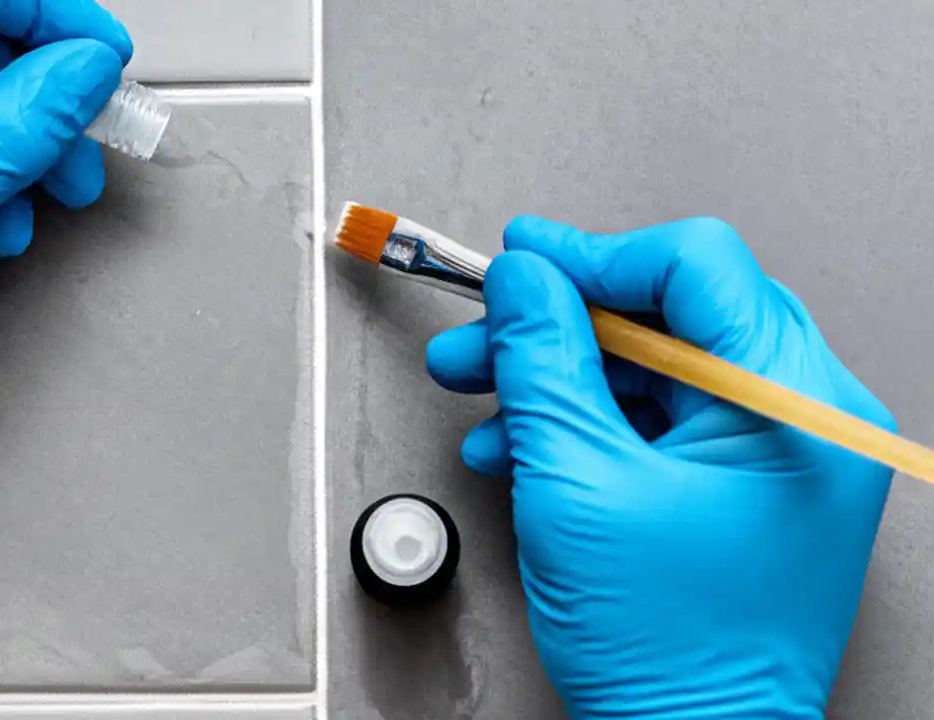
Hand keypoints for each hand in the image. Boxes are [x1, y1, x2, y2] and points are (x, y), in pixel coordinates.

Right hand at [426, 217, 893, 717]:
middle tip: (485, 333)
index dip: (592, 257)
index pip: (694, 269)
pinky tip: (523, 446)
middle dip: (559, 326)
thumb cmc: (669, 653)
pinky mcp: (745, 484)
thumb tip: (525, 282)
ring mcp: (779, 454)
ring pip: (656, 369)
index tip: (524, 260)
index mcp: (796, 407)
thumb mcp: (576, 484)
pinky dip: (586, 424)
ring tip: (485, 399)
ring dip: (559, 380)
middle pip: (670, 316)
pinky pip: (660, 420)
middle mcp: (806, 420)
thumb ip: (544, 363)